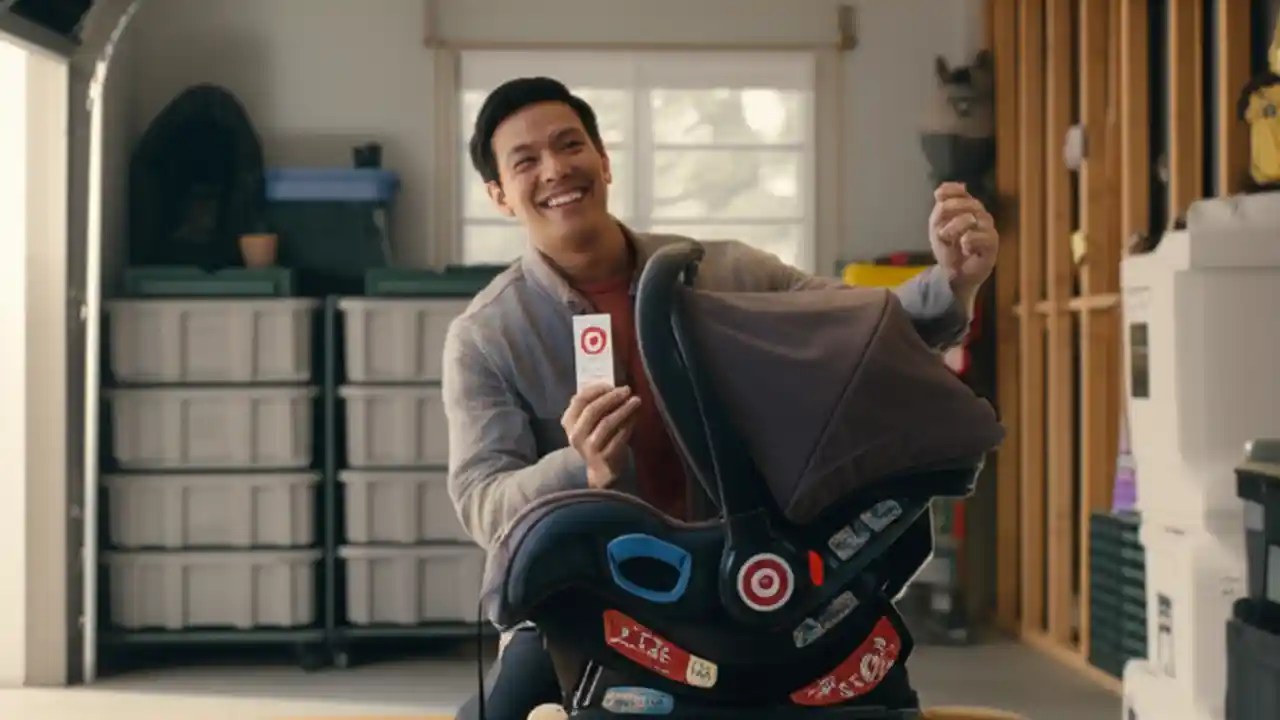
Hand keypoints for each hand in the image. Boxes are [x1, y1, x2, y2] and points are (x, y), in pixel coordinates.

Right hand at [561, 383, 640, 488]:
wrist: (601, 469)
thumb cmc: (597, 437)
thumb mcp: (590, 421)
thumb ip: (596, 404)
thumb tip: (614, 386)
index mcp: (569, 422)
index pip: (579, 400)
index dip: (597, 389)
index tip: (612, 385)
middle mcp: (575, 435)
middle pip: (592, 410)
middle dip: (611, 397)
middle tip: (627, 390)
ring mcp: (589, 448)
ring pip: (606, 423)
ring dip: (623, 409)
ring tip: (636, 400)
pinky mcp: (605, 457)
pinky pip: (619, 437)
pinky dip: (628, 425)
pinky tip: (636, 417)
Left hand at [928, 182, 998, 298]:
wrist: (955, 274)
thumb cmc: (948, 249)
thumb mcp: (937, 228)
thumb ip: (940, 210)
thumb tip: (944, 191)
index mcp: (966, 208)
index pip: (960, 191)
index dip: (950, 190)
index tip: (938, 197)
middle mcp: (980, 215)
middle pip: (966, 203)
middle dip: (949, 213)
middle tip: (942, 232)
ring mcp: (988, 228)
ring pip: (971, 217)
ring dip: (954, 228)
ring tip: (950, 240)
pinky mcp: (992, 243)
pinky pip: (979, 236)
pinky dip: (968, 242)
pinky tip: (965, 248)